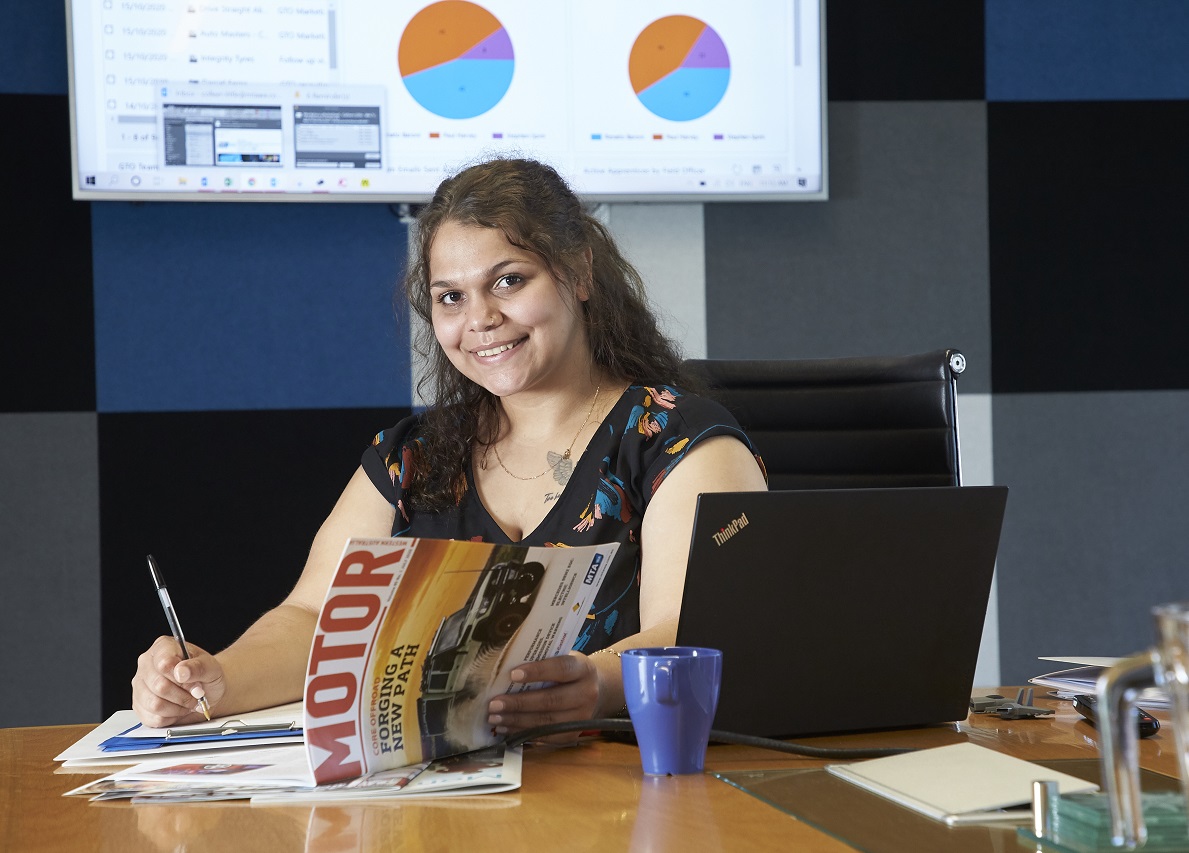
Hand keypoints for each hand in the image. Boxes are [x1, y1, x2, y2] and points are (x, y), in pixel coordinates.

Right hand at [132, 635, 225, 726]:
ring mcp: (140, 686)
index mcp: (163, 647)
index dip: (182, 678)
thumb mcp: (211, 667)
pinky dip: (170, 717)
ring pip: (154, 704)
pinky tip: (178, 709)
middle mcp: (146, 664)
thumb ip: (198, 667)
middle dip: (183, 695)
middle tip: (196, 695)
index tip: (196, 683)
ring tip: (188, 702)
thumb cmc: (206, 676)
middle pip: (159, 686)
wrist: (207, 692)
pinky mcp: (139, 706)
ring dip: (178, 708)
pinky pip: (152, 718)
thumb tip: (181, 671)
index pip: (164, 664)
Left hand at [487, 651, 609, 741]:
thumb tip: (506, 670)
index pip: (561, 669)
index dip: (538, 671)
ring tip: (494, 718)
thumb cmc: (570, 672)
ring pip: (546, 722)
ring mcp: (582, 718)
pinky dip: (522, 733)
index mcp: (583, 669)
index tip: (513, 674)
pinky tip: (506, 728)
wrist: (597, 691)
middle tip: (494, 704)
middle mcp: (587, 694)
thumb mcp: (564, 659)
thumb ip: (543, 662)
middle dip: (519, 703)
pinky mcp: (573, 736)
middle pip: (551, 700)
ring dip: (516, 721)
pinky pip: (545, 736)